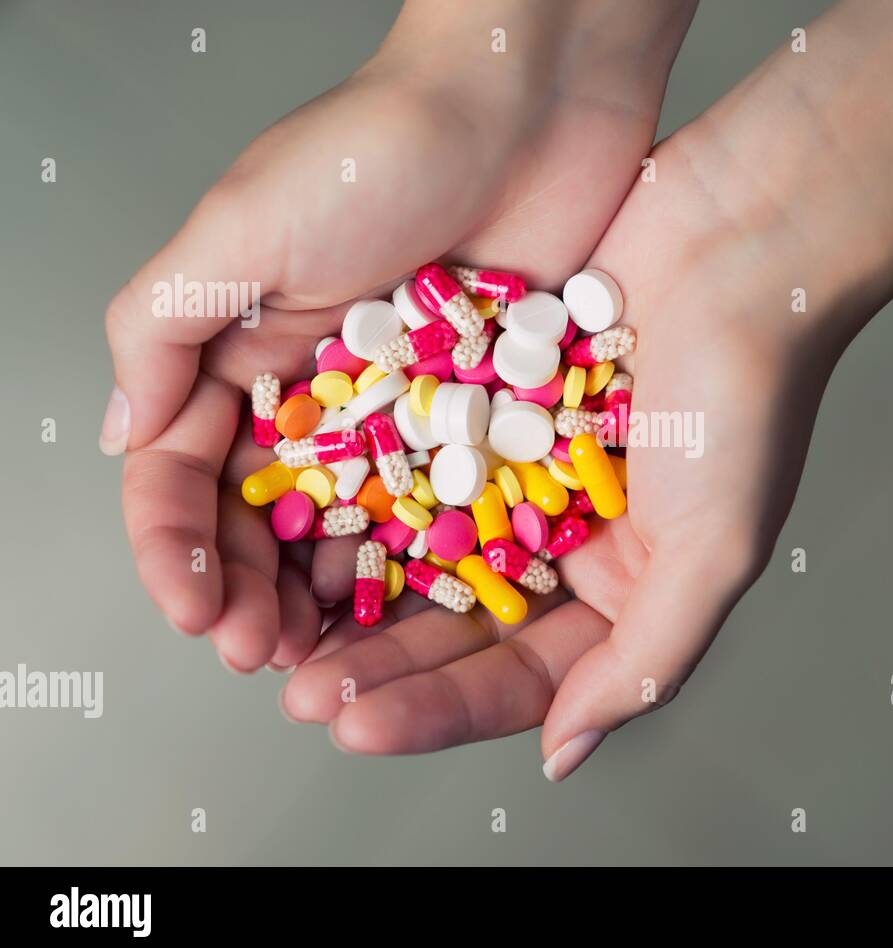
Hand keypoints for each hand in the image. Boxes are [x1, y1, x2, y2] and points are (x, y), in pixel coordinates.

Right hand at [103, 0, 694, 670]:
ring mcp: (396, 407)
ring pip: (347, 526)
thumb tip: (123, 434)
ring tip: (325, 652)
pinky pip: (436, 503)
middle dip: (248, 590)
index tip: (195, 610)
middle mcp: (314, 388)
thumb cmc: (376, 149)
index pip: (185, 471)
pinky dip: (416, 558)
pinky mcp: (473, 411)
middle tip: (263, 653)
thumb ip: (164, 327)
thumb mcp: (240, 226)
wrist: (523, 104)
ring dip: (325, 593)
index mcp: (241, 347)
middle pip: (262, 516)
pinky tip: (409, 604)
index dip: (178, 547)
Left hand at [279, 105, 847, 777]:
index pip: (521, 675)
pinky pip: (416, 454)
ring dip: (358, 587)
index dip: (439, 708)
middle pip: (459, 622)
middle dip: (382, 661)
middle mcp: (569, 536)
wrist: (742, 241)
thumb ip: (643, 662)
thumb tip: (564, 754)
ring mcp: (524, 467)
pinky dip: (366, 489)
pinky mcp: (488, 397)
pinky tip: (308, 517)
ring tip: (284, 621)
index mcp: (624, 585)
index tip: (358, 727)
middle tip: (303, 691)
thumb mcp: (714, 551)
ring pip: (424, 543)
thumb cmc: (748, 399)